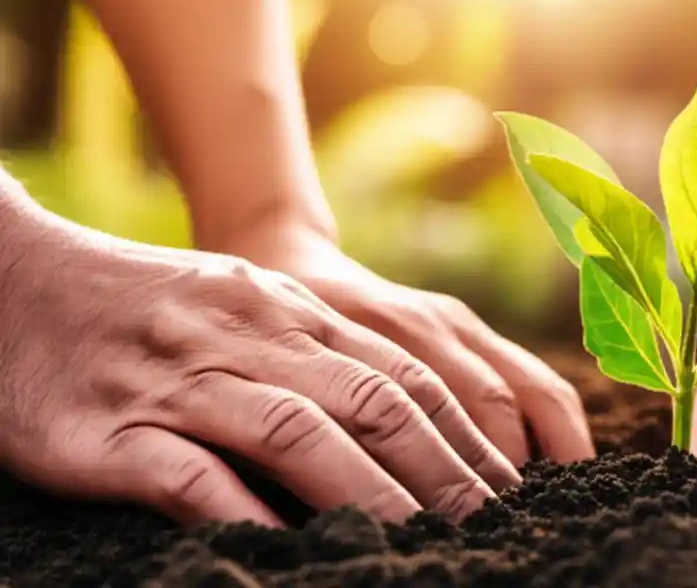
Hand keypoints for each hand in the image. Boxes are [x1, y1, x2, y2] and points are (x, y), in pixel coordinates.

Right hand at [0, 213, 522, 526]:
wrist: (15, 280)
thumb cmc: (149, 306)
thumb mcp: (248, 306)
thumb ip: (322, 356)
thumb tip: (410, 427)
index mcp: (292, 310)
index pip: (406, 375)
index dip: (466, 434)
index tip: (513, 485)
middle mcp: (251, 336)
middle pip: (372, 404)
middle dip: (443, 470)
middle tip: (492, 524)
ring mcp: (182, 380)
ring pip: (297, 433)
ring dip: (369, 494)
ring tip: (420, 546)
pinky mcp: (111, 430)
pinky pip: (189, 474)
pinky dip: (244, 511)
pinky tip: (284, 550)